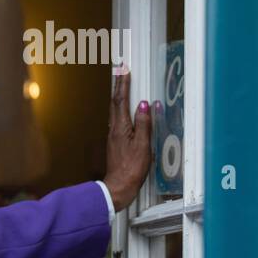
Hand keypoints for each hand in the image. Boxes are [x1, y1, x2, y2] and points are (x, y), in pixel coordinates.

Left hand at [103, 70, 152, 212]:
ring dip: (119, 97)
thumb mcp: (143, 145)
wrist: (119, 185)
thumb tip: (143, 104)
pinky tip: (124, 110)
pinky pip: (118, 120)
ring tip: (122, 85)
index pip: (121, 101)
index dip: (123, 85)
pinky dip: (121, 109)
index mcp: (121, 128)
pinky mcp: (115, 142)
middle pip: (116, 103)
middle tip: (121, 72)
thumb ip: (144, 124)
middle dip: (119, 87)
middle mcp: (114, 130)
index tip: (125, 71)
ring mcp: (113, 136)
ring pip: (115, 111)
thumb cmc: (132, 168)